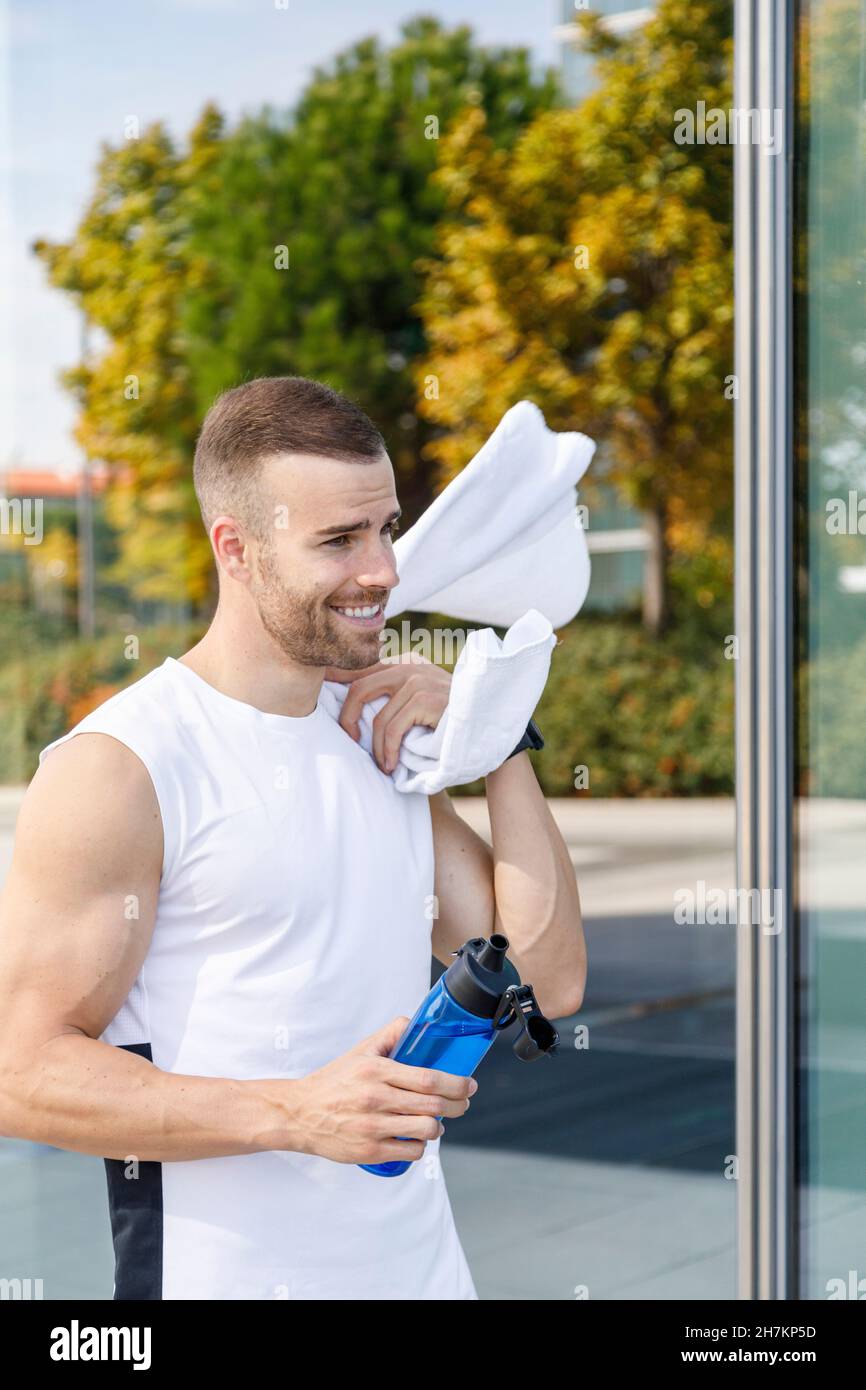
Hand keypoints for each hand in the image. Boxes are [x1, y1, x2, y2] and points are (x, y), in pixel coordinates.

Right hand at [285, 1016, 476, 1164]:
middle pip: (432, 1105)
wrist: (299, 1113)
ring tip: (435, 1122)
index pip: (428, 1078)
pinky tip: (415, 1138)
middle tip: (462, 1104)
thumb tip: (416, 1023)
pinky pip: (409, 1152)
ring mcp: (372, 1127)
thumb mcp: (360, 1052)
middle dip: (457, 1106)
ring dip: (438, 1127)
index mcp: (376, 1071)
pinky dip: (420, 1146)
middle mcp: (375, 1099)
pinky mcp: (368, 1151)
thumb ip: (389, 1035)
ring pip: (424, 1130)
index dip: (455, 1083)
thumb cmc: (333, 1081)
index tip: (469, 1085)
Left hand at [322, 653, 451, 773]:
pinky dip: (389, 751)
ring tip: (385, 765)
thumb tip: (353, 714)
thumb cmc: (451, 726)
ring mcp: (420, 680)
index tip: (319, 686)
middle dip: (347, 719)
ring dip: (378, 749)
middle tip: (352, 743)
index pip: (362, 667)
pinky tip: (393, 764)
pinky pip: (392, 728)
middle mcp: (412, 667)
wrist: (491, 731)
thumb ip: (392, 702)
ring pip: (378, 718)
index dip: (337, 675)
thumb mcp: (419, 708)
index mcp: (407, 666)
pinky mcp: (427, 698)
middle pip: (360, 687)